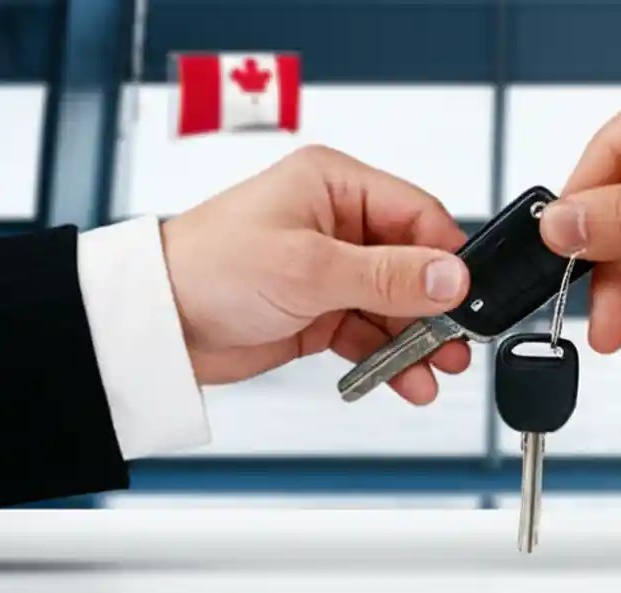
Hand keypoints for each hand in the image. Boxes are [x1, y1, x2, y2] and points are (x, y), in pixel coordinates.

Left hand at [159, 145, 471, 404]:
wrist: (155, 325)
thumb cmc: (207, 268)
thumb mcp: (309, 269)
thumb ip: (387, 276)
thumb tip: (451, 277)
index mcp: (335, 185)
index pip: (417, 214)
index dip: (446, 258)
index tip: (465, 297)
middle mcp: (338, 222)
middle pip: (413, 265)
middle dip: (435, 308)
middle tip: (456, 343)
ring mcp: (331, 269)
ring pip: (396, 305)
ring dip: (417, 341)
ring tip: (435, 370)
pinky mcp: (320, 310)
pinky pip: (371, 333)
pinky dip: (390, 357)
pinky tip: (406, 378)